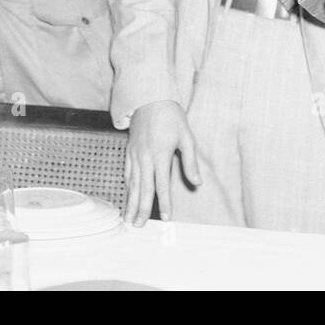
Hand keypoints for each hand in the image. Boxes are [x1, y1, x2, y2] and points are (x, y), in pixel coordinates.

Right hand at [124, 100, 200, 226]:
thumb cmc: (171, 117)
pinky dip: (127, 187)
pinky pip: (127, 173)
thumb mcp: (187, 137)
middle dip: (140, 208)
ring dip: (130, 202)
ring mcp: (135, 155)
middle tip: (138, 226)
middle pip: (143, 188)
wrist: (150, 98)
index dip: (164, 203)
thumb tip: (197, 183)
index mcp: (160, 155)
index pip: (162, 185)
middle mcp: (145, 158)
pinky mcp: (129, 151)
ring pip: (132, 183)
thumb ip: (191, 162)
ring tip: (128, 218)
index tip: (166, 218)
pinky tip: (128, 196)